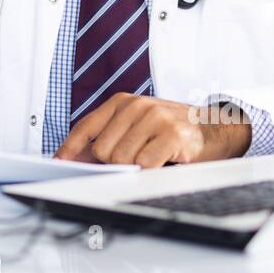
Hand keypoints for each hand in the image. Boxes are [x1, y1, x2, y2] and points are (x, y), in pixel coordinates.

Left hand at [55, 95, 250, 166]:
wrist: (215, 127)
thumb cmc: (171, 130)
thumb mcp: (137, 127)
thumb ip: (108, 139)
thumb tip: (76, 160)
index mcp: (122, 102)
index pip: (86, 126)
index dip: (70, 147)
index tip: (58, 162)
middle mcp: (137, 106)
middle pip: (102, 150)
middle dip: (115, 162)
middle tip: (136, 158)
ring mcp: (155, 118)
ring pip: (122, 159)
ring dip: (136, 167)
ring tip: (153, 157)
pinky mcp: (173, 134)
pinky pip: (146, 164)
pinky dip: (152, 170)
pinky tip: (164, 160)